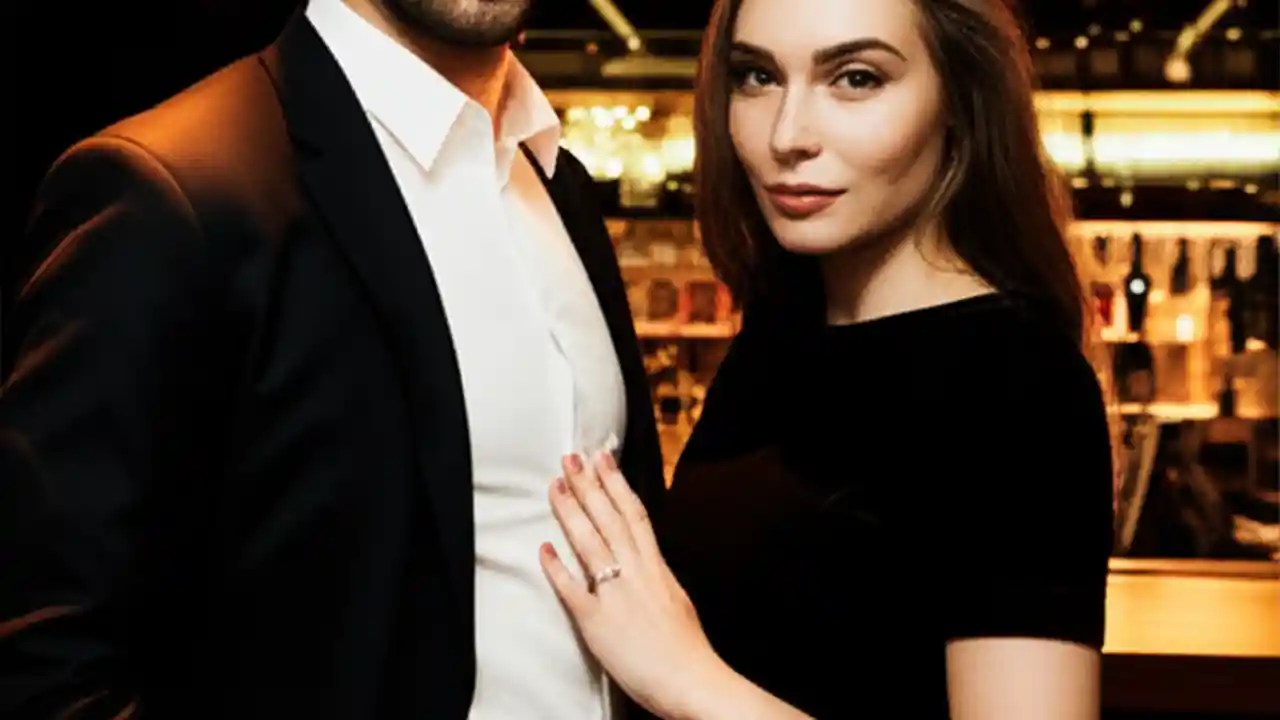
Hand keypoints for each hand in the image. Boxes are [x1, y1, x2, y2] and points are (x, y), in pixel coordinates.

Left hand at [540, 451, 727, 719]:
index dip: (616, 484)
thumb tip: (647, 564)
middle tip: (570, 457)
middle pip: (608, 519)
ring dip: (570, 512)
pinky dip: (557, 568)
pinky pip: (572, 589)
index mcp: (656, 567)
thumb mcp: (676, 599)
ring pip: (589, 543)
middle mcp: (636, 573)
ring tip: (555, 485)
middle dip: (588, 485)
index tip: (603, 459)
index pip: (633, 514)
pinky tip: (544, 548)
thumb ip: (657, 579)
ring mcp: (615, 595)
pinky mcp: (597, 621)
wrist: (690, 679)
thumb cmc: (686, 648)